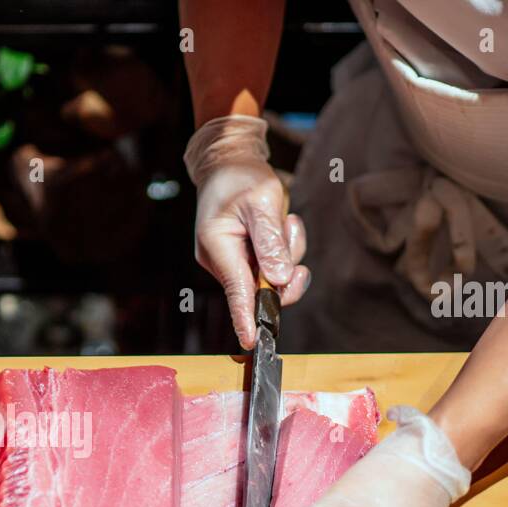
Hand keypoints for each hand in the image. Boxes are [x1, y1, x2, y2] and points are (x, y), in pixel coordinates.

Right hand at [185, 115, 309, 348]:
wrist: (227, 163)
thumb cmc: (240, 179)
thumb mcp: (261, 202)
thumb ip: (270, 241)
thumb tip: (279, 279)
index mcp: (218, 247)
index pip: (236, 290)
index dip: (246, 317)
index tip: (252, 342)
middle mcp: (222, 261)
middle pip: (263, 287)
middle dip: (286, 267)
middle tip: (290, 231)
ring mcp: (233, 262)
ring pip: (273, 276)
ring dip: (287, 250)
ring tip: (281, 220)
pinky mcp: (245, 260)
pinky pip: (274, 266)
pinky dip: (284, 248)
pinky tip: (279, 225)